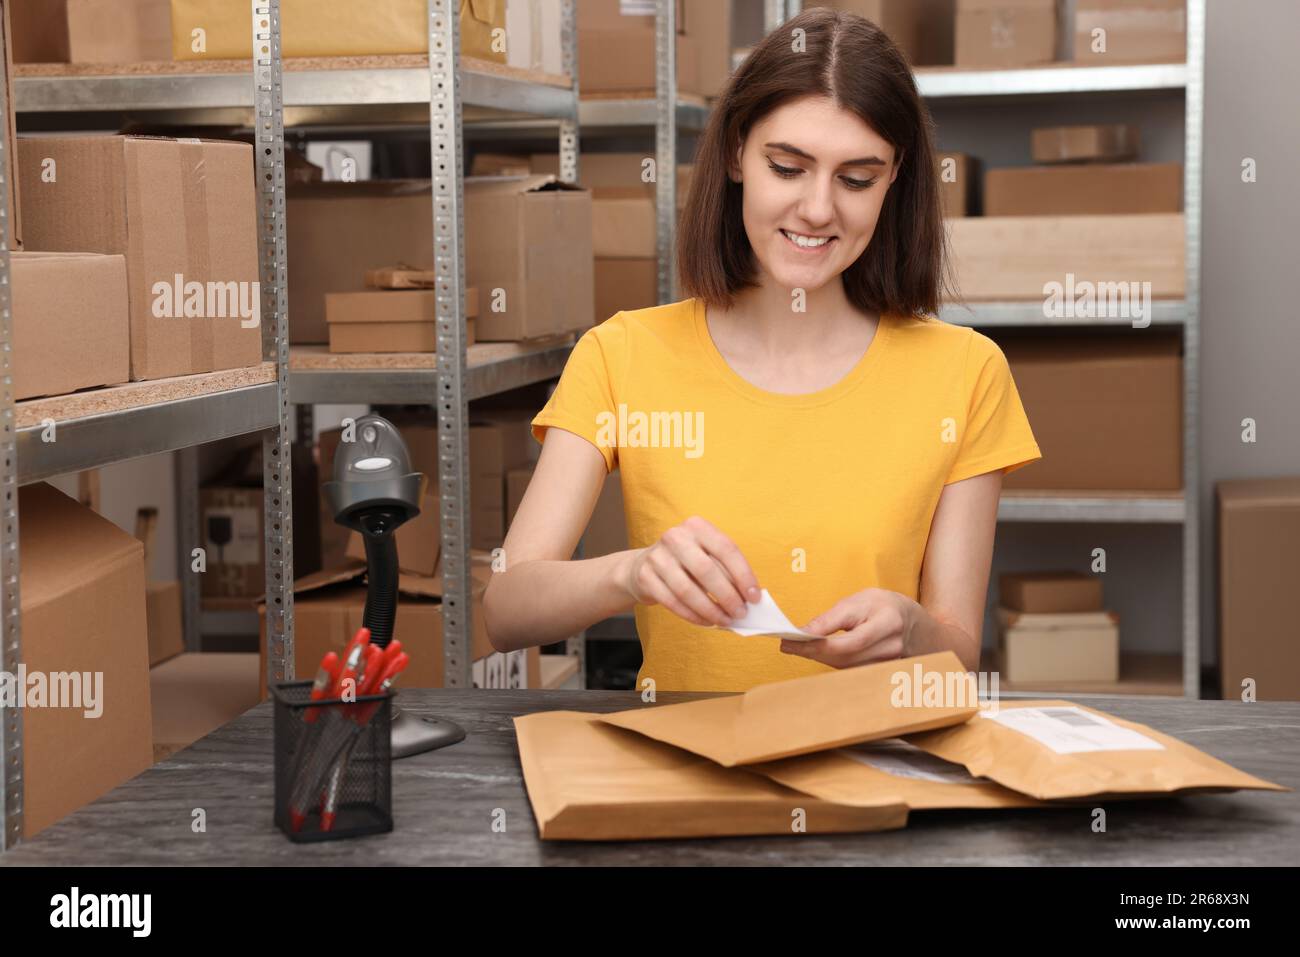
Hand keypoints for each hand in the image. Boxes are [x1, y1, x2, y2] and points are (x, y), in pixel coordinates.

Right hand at [621, 516, 760, 627]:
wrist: (644, 566)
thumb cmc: (686, 562)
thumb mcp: (706, 555)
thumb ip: (726, 571)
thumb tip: (748, 597)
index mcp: (697, 526)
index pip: (726, 549)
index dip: (743, 575)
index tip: (755, 597)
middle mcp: (676, 537)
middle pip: (707, 571)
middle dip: (727, 596)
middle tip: (741, 613)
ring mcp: (657, 557)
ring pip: (688, 590)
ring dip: (710, 610)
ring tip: (725, 621)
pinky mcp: (645, 577)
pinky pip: (673, 602)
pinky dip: (693, 616)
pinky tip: (707, 622)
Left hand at [780, 588, 918, 667]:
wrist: (915, 624)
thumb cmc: (884, 607)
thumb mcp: (861, 600)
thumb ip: (833, 617)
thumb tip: (803, 631)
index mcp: (889, 623)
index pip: (848, 641)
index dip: (816, 643)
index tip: (790, 640)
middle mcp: (892, 647)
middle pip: (844, 657)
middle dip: (811, 651)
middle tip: (787, 645)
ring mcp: (889, 665)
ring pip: (845, 667)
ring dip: (818, 658)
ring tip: (797, 648)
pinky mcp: (881, 674)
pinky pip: (850, 671)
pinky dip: (831, 662)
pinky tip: (817, 654)